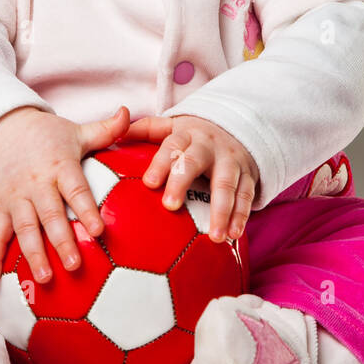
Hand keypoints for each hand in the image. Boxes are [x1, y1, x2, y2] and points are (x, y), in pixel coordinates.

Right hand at [0, 104, 131, 286]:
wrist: (1, 130)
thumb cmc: (47, 136)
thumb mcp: (76, 131)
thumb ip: (106, 129)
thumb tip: (129, 113)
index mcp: (60, 166)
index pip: (76, 190)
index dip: (87, 210)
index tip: (100, 231)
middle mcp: (36, 184)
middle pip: (49, 214)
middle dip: (61, 241)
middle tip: (74, 266)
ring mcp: (15, 198)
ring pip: (23, 228)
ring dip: (33, 254)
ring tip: (44, 279)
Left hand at [120, 113, 258, 242]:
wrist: (237, 128)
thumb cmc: (194, 137)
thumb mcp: (172, 127)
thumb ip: (144, 130)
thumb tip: (114, 134)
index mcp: (187, 134)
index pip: (171, 145)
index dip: (161, 162)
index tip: (149, 183)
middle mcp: (209, 146)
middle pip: (195, 162)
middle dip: (183, 182)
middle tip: (170, 206)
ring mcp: (231, 160)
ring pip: (226, 183)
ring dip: (221, 209)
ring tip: (214, 236)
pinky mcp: (248, 175)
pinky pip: (246, 195)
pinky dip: (241, 215)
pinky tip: (234, 235)